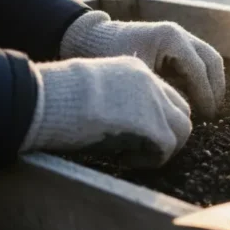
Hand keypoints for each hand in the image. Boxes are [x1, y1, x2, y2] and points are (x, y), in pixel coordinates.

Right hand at [20, 56, 191, 167]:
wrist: (46, 98)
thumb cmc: (56, 98)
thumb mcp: (94, 89)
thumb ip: (117, 100)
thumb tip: (125, 125)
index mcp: (135, 69)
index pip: (165, 94)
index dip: (156, 118)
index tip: (134, 133)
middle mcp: (151, 82)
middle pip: (182, 110)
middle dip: (169, 132)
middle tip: (142, 148)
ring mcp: (155, 102)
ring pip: (183, 129)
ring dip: (164, 147)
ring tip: (132, 155)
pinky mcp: (152, 126)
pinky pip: (168, 147)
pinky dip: (151, 159)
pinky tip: (124, 159)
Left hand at [61, 11, 224, 118]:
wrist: (91, 39)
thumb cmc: (108, 57)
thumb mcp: (134, 77)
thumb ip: (158, 91)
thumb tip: (178, 114)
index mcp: (171, 37)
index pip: (198, 68)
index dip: (206, 94)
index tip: (207, 116)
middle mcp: (180, 34)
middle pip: (212, 60)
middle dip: (216, 88)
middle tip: (213, 114)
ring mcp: (180, 37)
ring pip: (209, 59)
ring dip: (213, 83)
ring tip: (209, 108)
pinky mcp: (177, 45)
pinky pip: (199, 61)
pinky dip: (203, 79)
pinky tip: (198, 99)